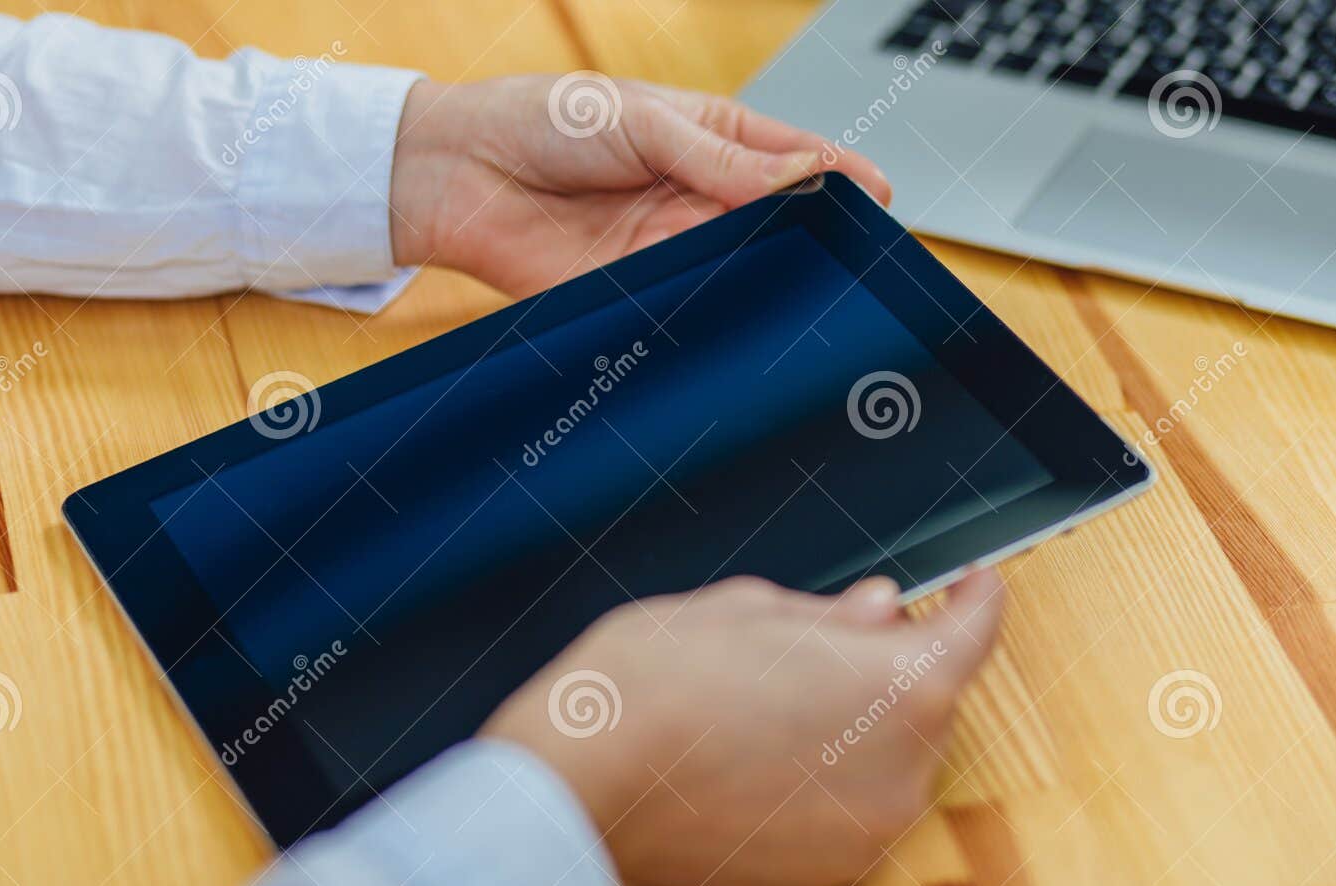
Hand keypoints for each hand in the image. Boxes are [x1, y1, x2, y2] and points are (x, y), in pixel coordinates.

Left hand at [388, 74, 892, 297]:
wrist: (458, 173)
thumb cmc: (542, 121)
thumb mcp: (643, 122)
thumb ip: (725, 159)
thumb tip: (811, 173)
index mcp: (713, 139)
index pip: (796, 161)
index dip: (839, 179)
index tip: (876, 199)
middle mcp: (701, 197)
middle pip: (779, 224)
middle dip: (812, 237)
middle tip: (845, 250)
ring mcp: (674, 249)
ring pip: (743, 271)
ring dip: (767, 278)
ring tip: (798, 282)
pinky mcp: (641, 294)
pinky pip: (693, 310)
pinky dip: (717, 315)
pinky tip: (740, 312)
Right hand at [479, 571, 1002, 885]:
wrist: (581, 792)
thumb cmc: (653, 688)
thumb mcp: (747, 611)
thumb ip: (834, 617)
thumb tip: (877, 614)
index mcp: (904, 686)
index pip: (974, 631)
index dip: (976, 597)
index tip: (975, 583)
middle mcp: (905, 770)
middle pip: (928, 700)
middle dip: (888, 667)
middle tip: (819, 644)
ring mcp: (868, 833)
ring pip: (890, 760)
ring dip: (856, 729)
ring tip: (767, 706)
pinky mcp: (826, 878)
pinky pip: (851, 813)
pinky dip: (825, 784)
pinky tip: (758, 760)